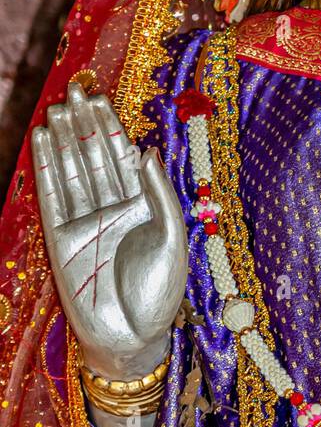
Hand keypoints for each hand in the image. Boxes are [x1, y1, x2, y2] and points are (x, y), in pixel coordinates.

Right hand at [32, 84, 187, 381]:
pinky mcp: (62, 241)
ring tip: (56, 108)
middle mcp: (112, 208)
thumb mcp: (173, 237)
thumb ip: (160, 193)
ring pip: (74, 171)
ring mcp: (86, 222)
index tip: (100, 96)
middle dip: (85, 123)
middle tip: (74, 88)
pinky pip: (53, 197)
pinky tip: (43, 143)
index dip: (111, 126)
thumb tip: (146, 149)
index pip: (123, 156)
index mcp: (142, 205)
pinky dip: (48, 170)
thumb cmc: (160, 293)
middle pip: (95, 156)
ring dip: (65, 139)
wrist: (135, 337)